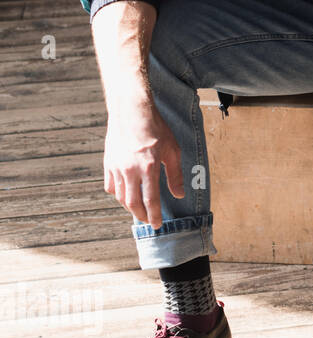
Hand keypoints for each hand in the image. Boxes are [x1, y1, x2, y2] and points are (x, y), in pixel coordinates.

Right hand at [103, 102, 184, 229]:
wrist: (132, 112)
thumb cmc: (157, 129)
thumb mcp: (172, 151)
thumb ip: (175, 175)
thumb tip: (179, 194)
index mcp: (148, 167)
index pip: (150, 200)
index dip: (154, 215)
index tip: (158, 225)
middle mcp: (130, 170)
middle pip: (133, 202)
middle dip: (141, 216)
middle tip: (149, 221)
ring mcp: (116, 167)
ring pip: (120, 196)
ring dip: (129, 207)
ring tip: (139, 211)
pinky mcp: (108, 163)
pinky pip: (110, 186)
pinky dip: (117, 195)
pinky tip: (125, 196)